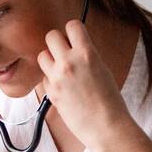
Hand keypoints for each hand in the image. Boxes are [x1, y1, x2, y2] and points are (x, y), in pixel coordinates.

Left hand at [35, 20, 130, 149]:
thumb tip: (73, 47)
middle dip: (57, 42)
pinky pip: (44, 77)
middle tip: (64, 52)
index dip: (72, 31)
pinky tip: (63, 88)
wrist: (105, 126)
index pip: (72, 25)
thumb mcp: (102, 69)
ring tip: (62, 70)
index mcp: (87, 53)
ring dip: (50, 60)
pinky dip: (50, 80)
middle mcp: (69, 62)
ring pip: (42, 55)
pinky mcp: (50, 92)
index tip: (74, 37)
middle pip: (51, 36)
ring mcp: (57, 77)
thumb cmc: (109, 100)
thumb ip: (85, 55)